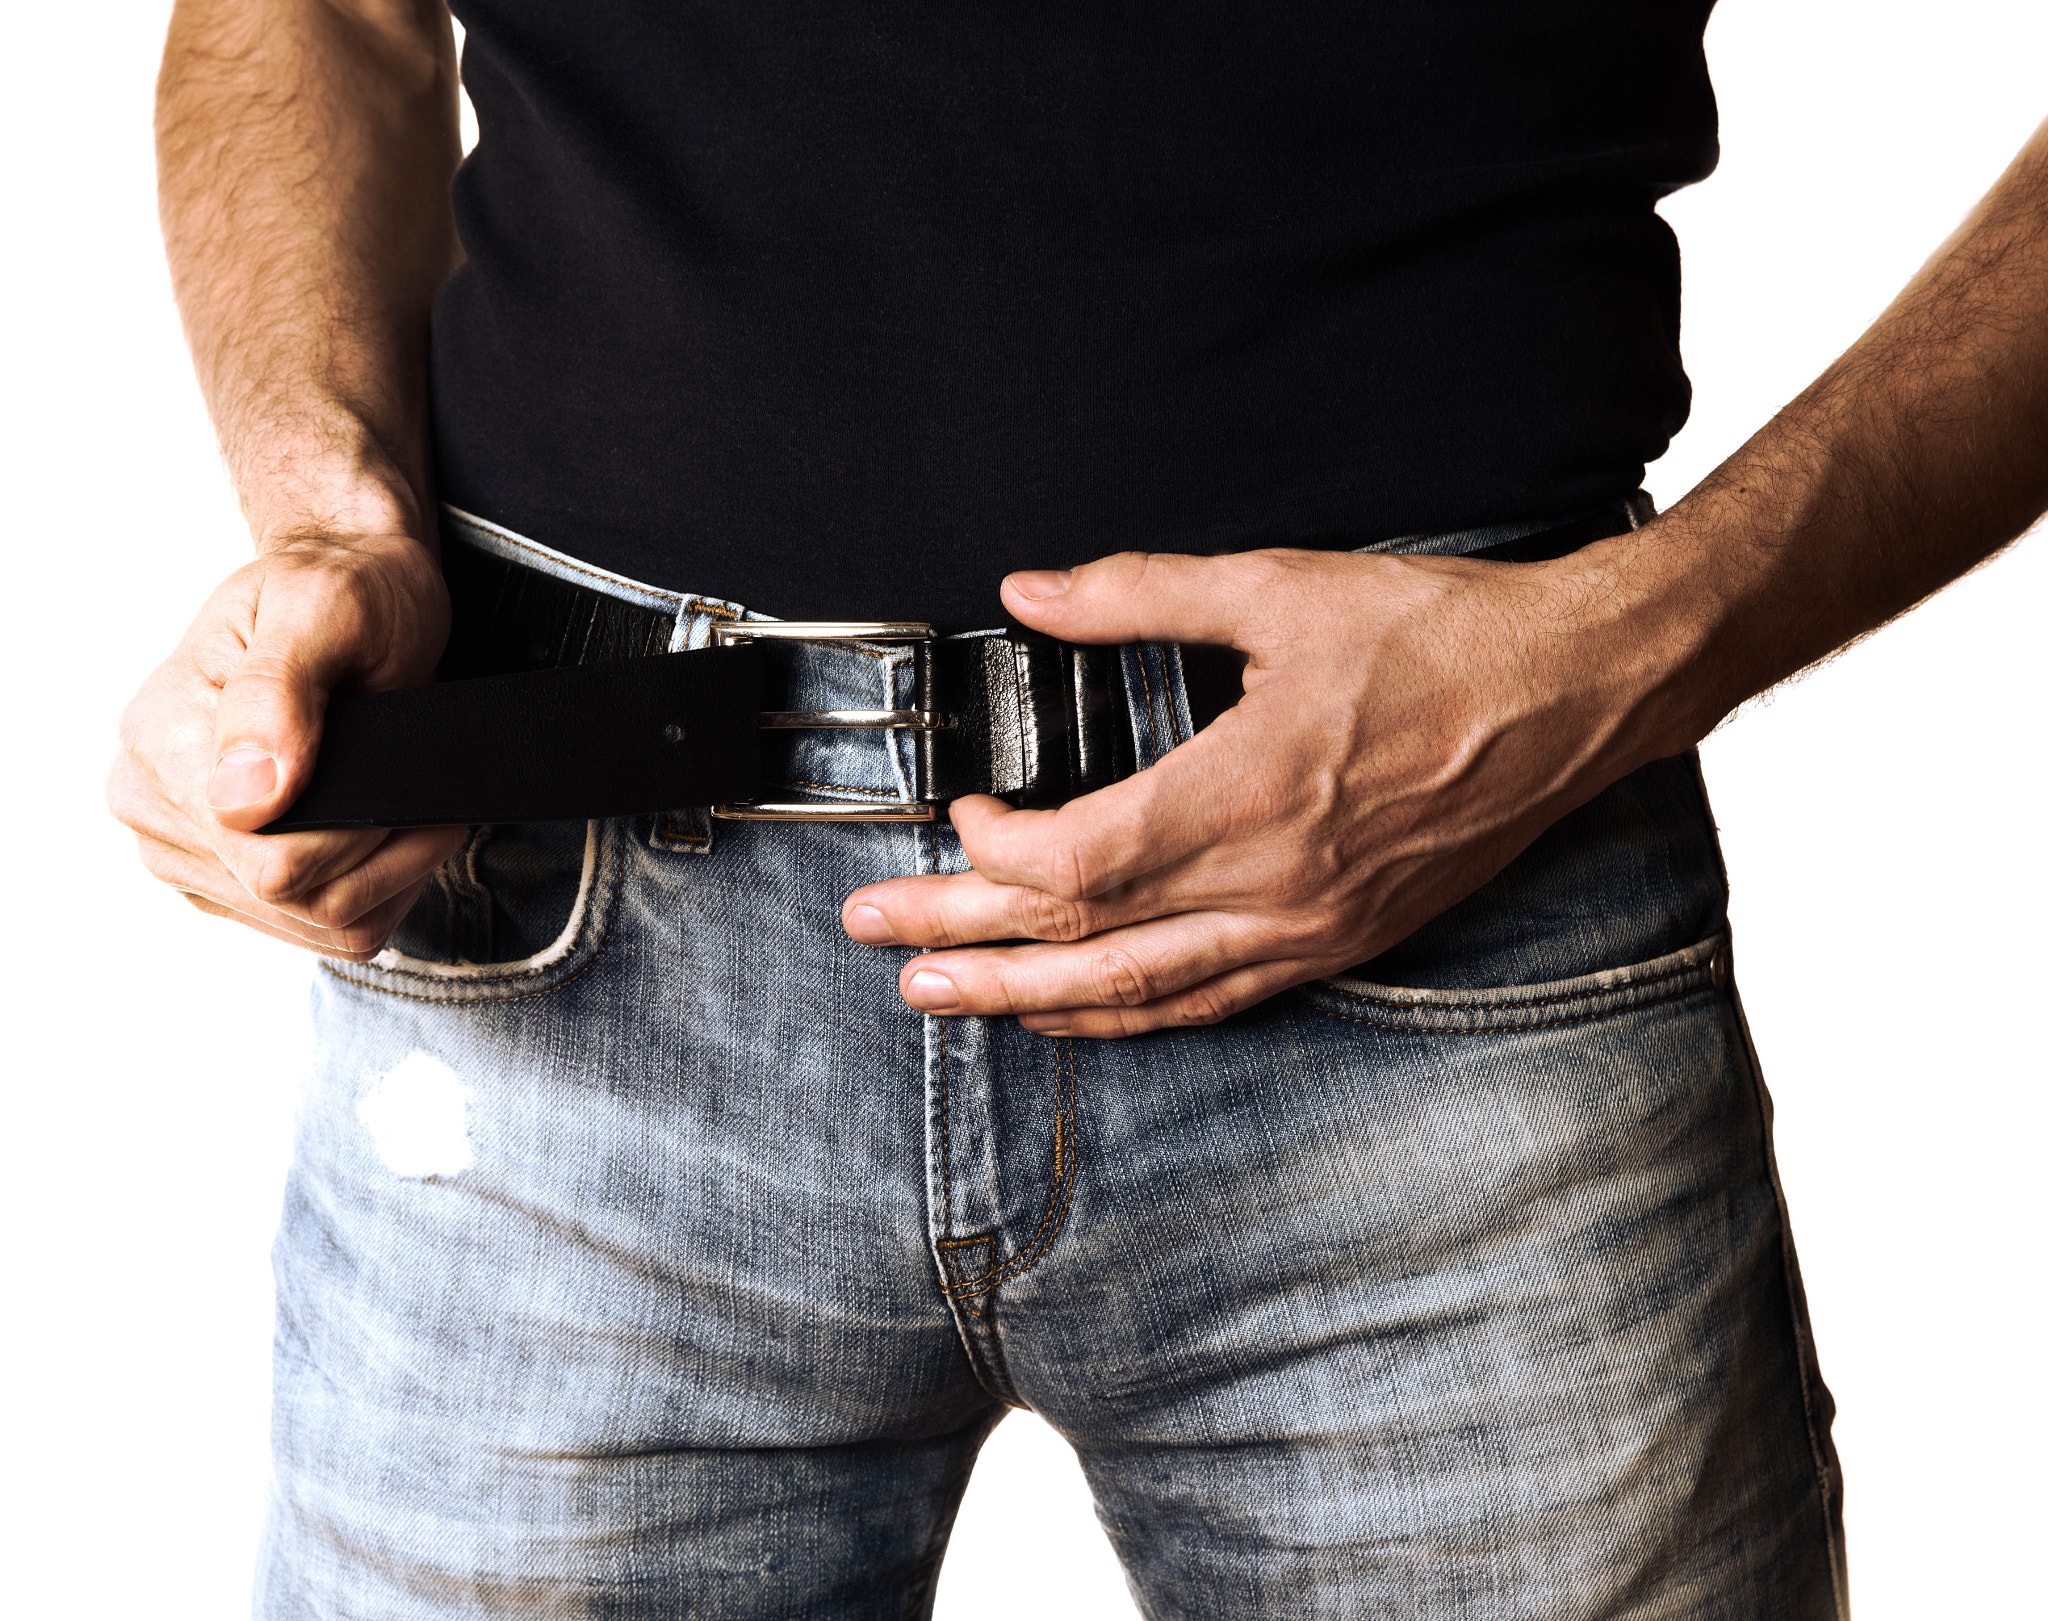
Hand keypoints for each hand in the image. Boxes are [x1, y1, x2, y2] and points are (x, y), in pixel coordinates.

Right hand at [108, 532, 467, 959]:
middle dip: (383, 856)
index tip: (411, 788)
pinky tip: (387, 839)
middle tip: (427, 797)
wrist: (344, 584)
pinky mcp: (217, 878)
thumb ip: (277, 695)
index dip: (364, 838)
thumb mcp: (325, 608)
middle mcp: (149, 799)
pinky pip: (310, 928)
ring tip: (412, 810)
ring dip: (385, 876)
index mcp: (160, 737)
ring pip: (309, 923)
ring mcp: (179, 845)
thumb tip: (243, 797)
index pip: (272, 861)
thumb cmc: (345, 590)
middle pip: (293, 899)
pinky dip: (370, 892)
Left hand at [842, 546, 1675, 1036]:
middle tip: (876, 936)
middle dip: (968, 940)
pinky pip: (1212, 1002)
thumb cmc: (1441, 637)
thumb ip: (1141, 596)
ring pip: (1140, 988)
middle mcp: (1273, 880)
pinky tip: (1075, 1011)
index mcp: (1251, 790)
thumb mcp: (1281, 589)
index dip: (998, 854)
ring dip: (1028, 997)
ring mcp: (1308, 926)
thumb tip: (1031, 593)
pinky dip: (1129, 1012)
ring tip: (942, 997)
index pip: (1084, 859)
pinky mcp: (1339, 942)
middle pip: (1087, 934)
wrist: (1573, 692)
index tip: (962, 816)